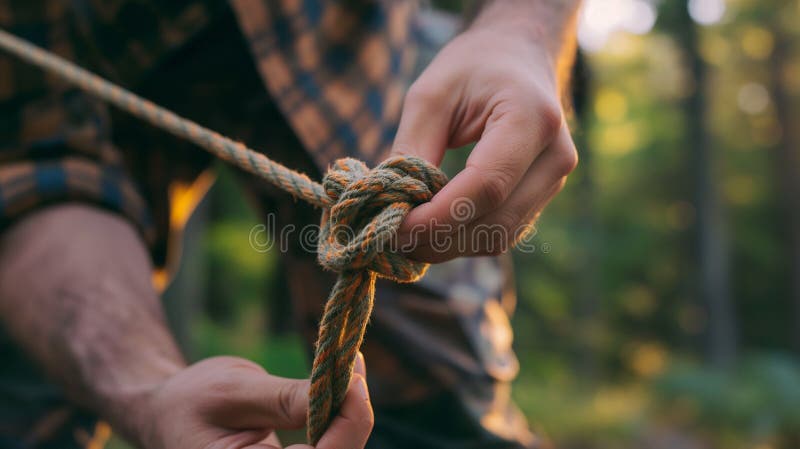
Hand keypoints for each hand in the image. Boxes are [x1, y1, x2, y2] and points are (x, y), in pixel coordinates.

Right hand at [137, 354, 371, 448]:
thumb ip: (286, 399)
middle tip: (353, 369)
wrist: (165, 414)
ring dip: (348, 417)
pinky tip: (342, 388)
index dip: (348, 425)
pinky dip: (339, 421)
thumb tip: (345, 393)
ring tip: (347, 372)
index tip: (354, 381)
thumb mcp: (234, 391)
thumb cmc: (190, 400)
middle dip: (352, 418)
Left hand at [392, 13, 578, 262]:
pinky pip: (503, 231)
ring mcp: (555, 178)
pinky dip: (464, 237)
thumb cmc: (473, 66)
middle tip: (390, 237)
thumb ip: (413, 149)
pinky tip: (432, 228)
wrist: (520, 53)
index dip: (438, 217)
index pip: (486, 186)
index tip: (394, 227)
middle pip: (496, 221)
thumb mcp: (430, 94)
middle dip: (439, 238)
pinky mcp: (544, 194)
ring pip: (500, 235)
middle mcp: (555, 155)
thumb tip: (394, 206)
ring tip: (406, 234)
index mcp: (532, 118)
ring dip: (450, 244)